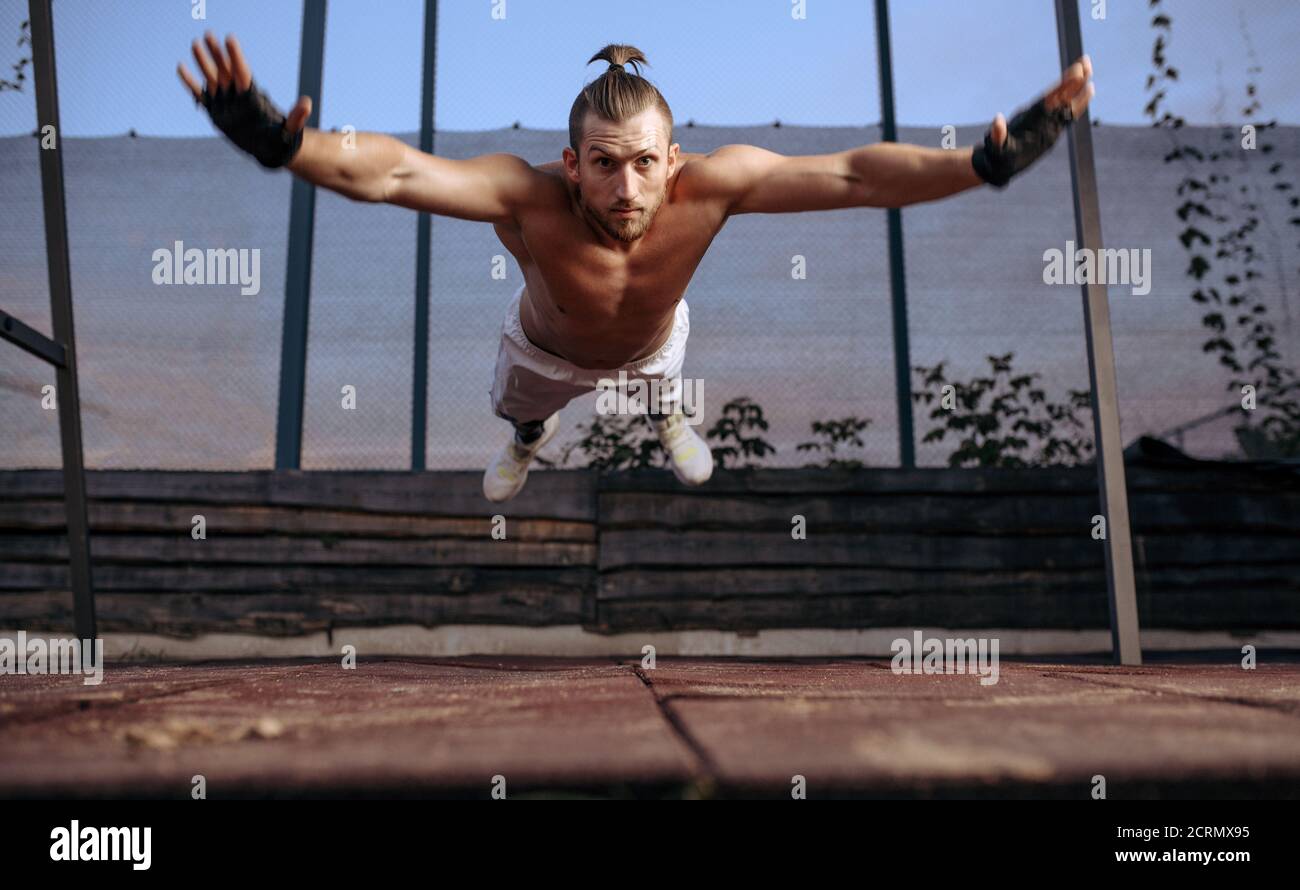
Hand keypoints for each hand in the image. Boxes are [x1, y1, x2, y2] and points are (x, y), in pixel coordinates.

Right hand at [177, 31, 311, 134]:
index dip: (236, 56)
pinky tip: (181, 67)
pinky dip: (190, 82)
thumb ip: (296, 116)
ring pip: (212, 77)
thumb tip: (307, 104)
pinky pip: (199, 94)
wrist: (269, 149)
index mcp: (252, 96)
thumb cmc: (280, 138)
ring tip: (195, 43)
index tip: (230, 39)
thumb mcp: (289, 128)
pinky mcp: (215, 110)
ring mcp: (225, 101)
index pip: (242, 72)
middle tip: (209, 34)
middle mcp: (237, 95)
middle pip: (225, 70)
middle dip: (217, 53)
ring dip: (203, 62)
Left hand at [988, 54, 1094, 147]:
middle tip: (1085, 60)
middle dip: (1072, 80)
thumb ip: (998, 134)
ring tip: (1088, 68)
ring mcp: (1048, 120)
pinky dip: (1080, 102)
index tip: (1075, 72)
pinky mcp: (1053, 128)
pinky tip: (1089, 90)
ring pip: (1067, 100)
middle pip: (1060, 94)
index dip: (1062, 86)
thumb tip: (997, 121)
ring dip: (1078, 86)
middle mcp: (1041, 115)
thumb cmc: (998, 153)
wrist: (1000, 161)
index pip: (1050, 98)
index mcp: (1031, 116)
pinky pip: (1069, 113)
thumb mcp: (997, 145)